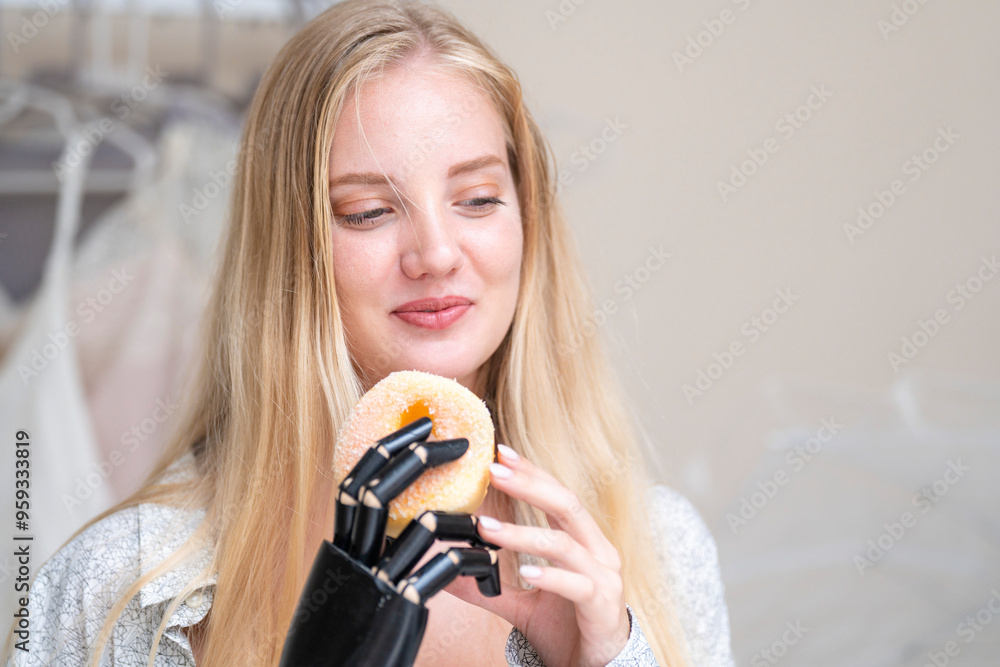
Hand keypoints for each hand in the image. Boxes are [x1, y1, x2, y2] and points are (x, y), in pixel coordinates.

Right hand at [280, 418, 501, 666]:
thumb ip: (366, 559)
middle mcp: (350, 557)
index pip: (354, 482)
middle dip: (422, 456)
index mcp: (339, 549)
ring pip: (424, 524)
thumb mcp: (349, 592)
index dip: (387, 449)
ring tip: (490, 529)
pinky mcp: (398, 607)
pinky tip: (488, 571)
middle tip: (461, 442)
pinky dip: (472, 561)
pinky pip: (443, 567)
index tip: (421, 426)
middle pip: (379, 487)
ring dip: (467, 521)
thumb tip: (389, 533)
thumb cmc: (343, 644)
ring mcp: (374, 580)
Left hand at [445, 444, 631, 666]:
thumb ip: (492, 588)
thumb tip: (452, 574)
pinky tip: (526, 572)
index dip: (531, 473)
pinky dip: (550, 577)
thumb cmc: (571, 628)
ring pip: (564, 544)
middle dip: (529, 485)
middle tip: (493, 470)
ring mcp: (603, 577)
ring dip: (522, 533)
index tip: (501, 454)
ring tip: (486, 528)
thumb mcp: (524, 605)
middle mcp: (597, 551)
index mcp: (582, 542)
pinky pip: (577, 585)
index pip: (556, 496)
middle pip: (565, 505)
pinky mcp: (602, 605)